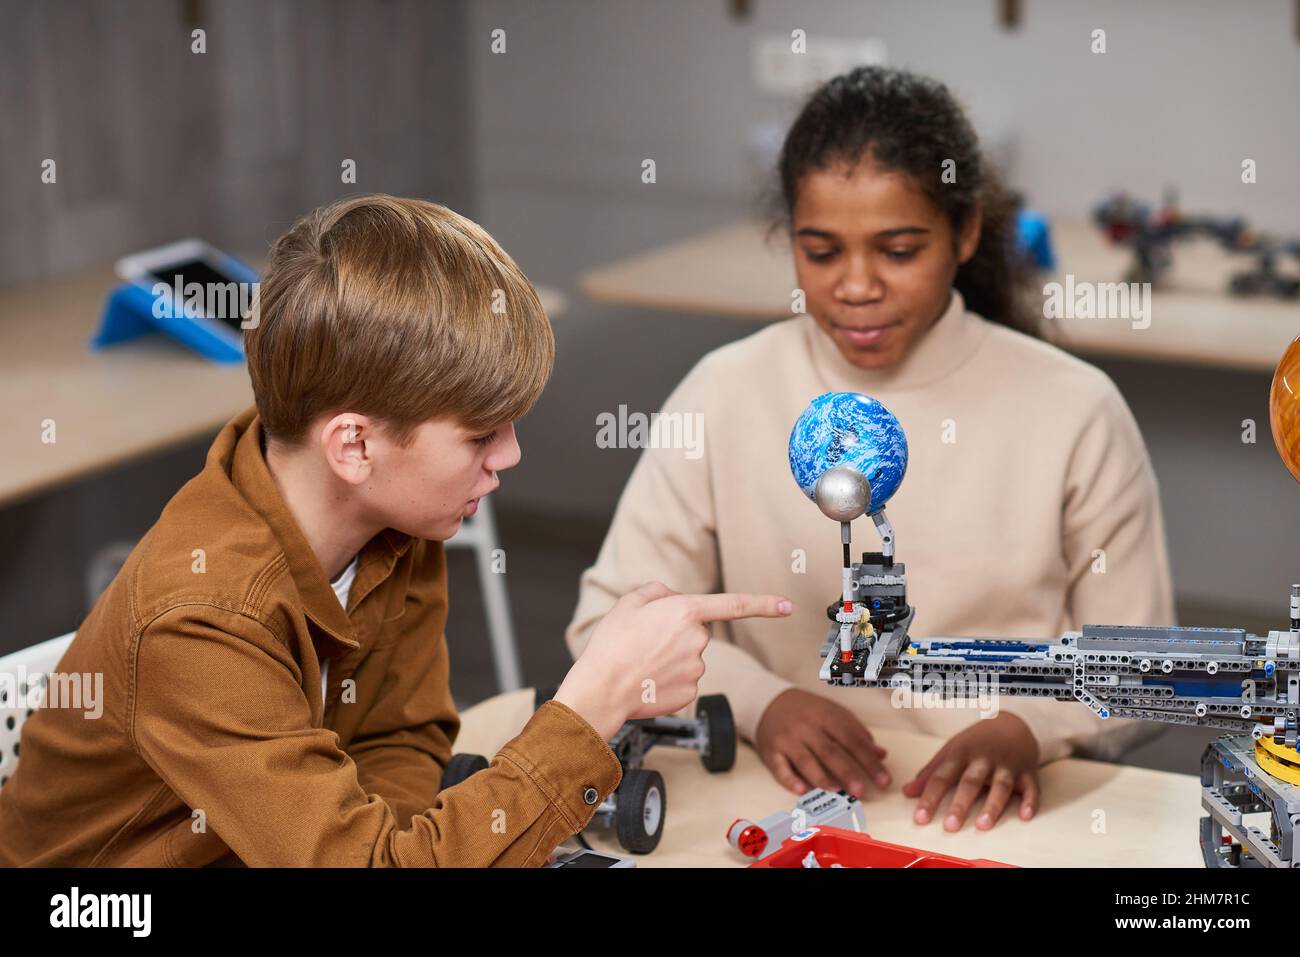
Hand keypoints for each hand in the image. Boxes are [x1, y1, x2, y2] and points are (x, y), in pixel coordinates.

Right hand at [555, 581, 792, 740]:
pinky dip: (669, 678)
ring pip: (690, 656)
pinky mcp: (691, 691)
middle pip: (697, 631)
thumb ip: (656, 592)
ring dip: (671, 656)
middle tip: (646, 639)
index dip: (764, 604)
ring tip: (642, 660)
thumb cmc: (612, 645)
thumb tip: (670, 598)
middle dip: (678, 632)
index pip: (734, 605)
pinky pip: (684, 679)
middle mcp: (696, 640)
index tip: (786, 605)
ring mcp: (696, 668)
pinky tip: (648, 678)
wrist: (601, 689)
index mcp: (685, 612)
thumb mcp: (628, 603)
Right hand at [755, 688, 889, 799]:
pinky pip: (780, 767)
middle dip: (847, 772)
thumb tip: (881, 754)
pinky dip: (790, 779)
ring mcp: (788, 739)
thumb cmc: (808, 711)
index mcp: (826, 716)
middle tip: (862, 791)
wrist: (769, 701)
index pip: (852, 740)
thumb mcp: (834, 714)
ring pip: (805, 760)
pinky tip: (801, 790)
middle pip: (829, 751)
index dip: (869, 761)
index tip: (884, 780)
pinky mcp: (772, 751)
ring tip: (837, 793)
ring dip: (821, 777)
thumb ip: (857, 733)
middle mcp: (807, 727)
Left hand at [901, 712, 1039, 830]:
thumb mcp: (950, 751)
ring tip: (983, 825)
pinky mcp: (1028, 771)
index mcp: (960, 754)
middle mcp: (983, 759)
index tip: (920, 818)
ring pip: (1001, 785)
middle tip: (950, 826)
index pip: (942, 777)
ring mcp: (1007, 764)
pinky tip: (1026, 816)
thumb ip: (930, 773)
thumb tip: (907, 792)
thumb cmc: (976, 742)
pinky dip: (1030, 801)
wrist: (1011, 723)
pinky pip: (1031, 787)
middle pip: (970, 782)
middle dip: (960, 804)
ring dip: (993, 805)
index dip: (930, 798)